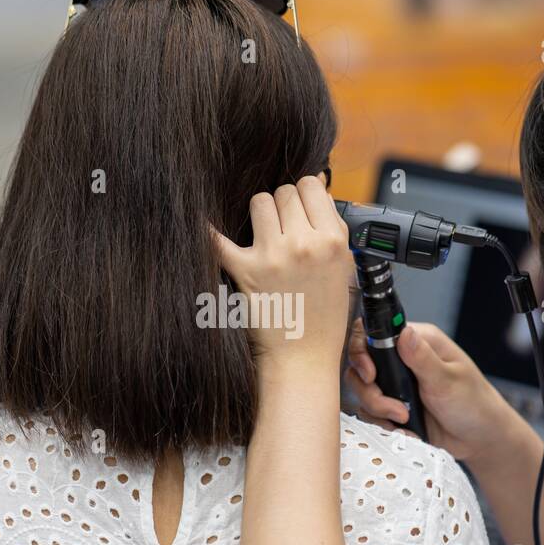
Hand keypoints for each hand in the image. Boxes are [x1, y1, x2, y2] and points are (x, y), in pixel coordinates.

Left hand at [213, 175, 352, 369]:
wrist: (303, 358)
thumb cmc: (324, 318)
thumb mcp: (344, 269)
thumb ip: (332, 231)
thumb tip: (315, 193)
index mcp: (333, 241)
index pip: (311, 187)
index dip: (304, 195)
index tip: (300, 209)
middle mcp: (305, 244)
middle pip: (284, 192)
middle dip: (282, 206)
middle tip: (283, 229)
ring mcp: (274, 256)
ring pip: (259, 202)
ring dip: (259, 215)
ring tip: (263, 236)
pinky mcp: (246, 271)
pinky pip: (219, 239)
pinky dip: (209, 231)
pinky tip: (199, 220)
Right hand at [345, 318, 515, 464]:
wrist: (479, 440)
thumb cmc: (474, 404)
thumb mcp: (448, 381)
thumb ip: (422, 358)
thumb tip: (404, 333)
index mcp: (417, 341)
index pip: (373, 333)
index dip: (361, 353)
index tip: (370, 375)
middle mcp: (402, 359)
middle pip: (360, 367)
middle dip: (372, 392)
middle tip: (395, 409)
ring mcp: (395, 384)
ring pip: (363, 392)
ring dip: (379, 411)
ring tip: (404, 420)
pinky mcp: (393, 406)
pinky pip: (371, 413)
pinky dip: (384, 424)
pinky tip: (406, 429)